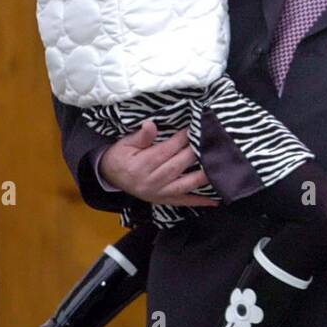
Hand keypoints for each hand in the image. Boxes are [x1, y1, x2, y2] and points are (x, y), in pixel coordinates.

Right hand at [96, 119, 216, 207]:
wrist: (110, 177)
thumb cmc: (121, 156)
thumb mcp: (126, 143)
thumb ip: (141, 136)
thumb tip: (150, 124)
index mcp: (141, 165)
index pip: (166, 150)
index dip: (181, 139)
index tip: (194, 128)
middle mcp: (151, 181)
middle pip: (177, 166)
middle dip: (194, 153)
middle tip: (209, 142)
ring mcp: (158, 193)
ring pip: (184, 185)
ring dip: (201, 177)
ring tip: (217, 168)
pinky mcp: (163, 200)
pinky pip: (183, 202)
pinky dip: (199, 202)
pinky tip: (214, 200)